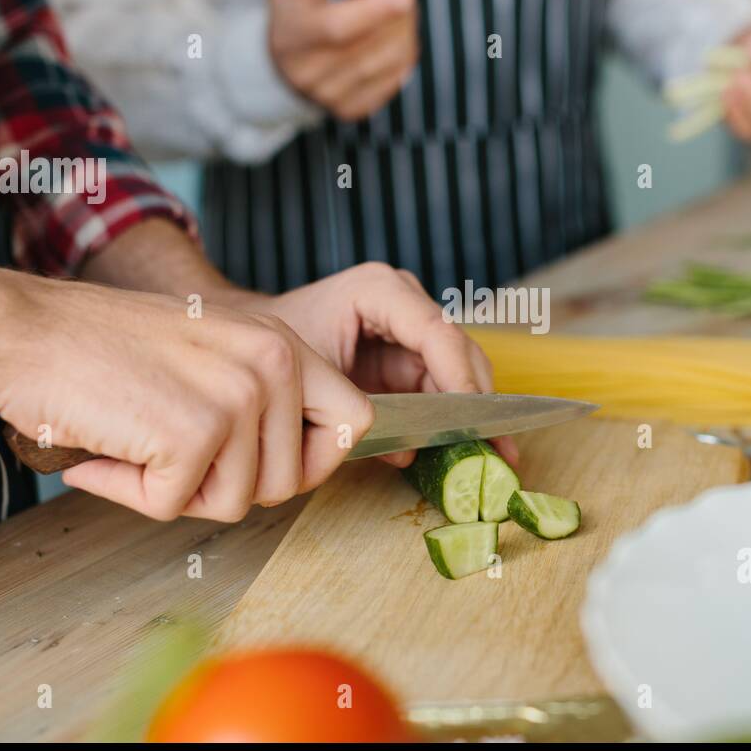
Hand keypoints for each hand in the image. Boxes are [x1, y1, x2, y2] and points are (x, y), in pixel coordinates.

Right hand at [0, 279, 374, 522]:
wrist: (26, 332)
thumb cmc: (103, 350)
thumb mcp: (211, 351)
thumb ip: (261, 398)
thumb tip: (294, 471)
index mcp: (283, 343)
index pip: (354, 419)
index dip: (316, 462)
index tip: (269, 469)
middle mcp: (274, 363)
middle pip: (291, 480)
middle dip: (231, 488)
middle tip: (174, 456)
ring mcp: (238, 397)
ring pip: (237, 502)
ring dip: (179, 491)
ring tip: (138, 441)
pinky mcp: (195, 433)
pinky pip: (176, 506)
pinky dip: (132, 493)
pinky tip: (107, 450)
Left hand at [216, 263, 517, 468]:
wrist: (250, 344)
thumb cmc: (272, 350)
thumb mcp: (310, 375)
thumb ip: (356, 410)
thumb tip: (408, 451)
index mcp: (379, 291)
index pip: (437, 332)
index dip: (459, 377)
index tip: (471, 420)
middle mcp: (406, 302)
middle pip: (461, 352)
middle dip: (480, 402)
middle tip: (499, 448)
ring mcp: (412, 328)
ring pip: (461, 373)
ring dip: (475, 417)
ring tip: (496, 459)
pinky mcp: (411, 357)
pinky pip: (443, 389)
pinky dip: (454, 422)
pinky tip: (469, 454)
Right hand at [268, 0, 418, 121]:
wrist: (286, 66)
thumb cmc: (294, 12)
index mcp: (291, 38)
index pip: (336, 28)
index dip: (372, 10)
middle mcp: (307, 74)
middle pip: (367, 46)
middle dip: (396, 15)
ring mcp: (329, 98)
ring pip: (386, 64)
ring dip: (405, 32)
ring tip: (402, 11)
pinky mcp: (351, 111)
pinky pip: (393, 81)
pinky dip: (404, 55)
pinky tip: (397, 36)